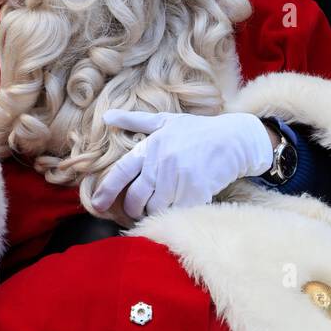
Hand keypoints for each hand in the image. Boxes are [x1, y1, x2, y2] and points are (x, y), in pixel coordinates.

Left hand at [91, 109, 272, 219]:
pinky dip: (174, 214)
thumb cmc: (197, 131)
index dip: (106, 190)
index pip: (121, 172)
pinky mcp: (196, 191)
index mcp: (151, 147)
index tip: (96, 205)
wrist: (233, 139)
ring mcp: (179, 178)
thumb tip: (106, 117)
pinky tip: (177, 208)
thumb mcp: (165, 121)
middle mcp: (161, 162)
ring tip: (159, 207)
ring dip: (154, 212)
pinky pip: (176, 211)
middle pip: (136, 197)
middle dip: (133, 208)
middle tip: (137, 210)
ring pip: (156, 207)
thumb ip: (134, 121)